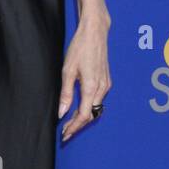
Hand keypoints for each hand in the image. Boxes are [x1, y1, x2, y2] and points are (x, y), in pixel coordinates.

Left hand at [58, 10, 111, 142]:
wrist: (95, 32)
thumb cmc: (80, 48)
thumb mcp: (67, 71)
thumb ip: (65, 94)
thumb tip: (62, 112)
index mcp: (92, 87)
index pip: (84, 116)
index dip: (74, 127)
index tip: (64, 135)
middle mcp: (102, 88)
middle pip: (91, 115)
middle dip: (78, 125)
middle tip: (65, 132)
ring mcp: (106, 85)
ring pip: (96, 109)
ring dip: (83, 117)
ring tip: (69, 123)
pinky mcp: (106, 81)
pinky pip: (98, 100)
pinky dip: (89, 108)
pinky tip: (79, 108)